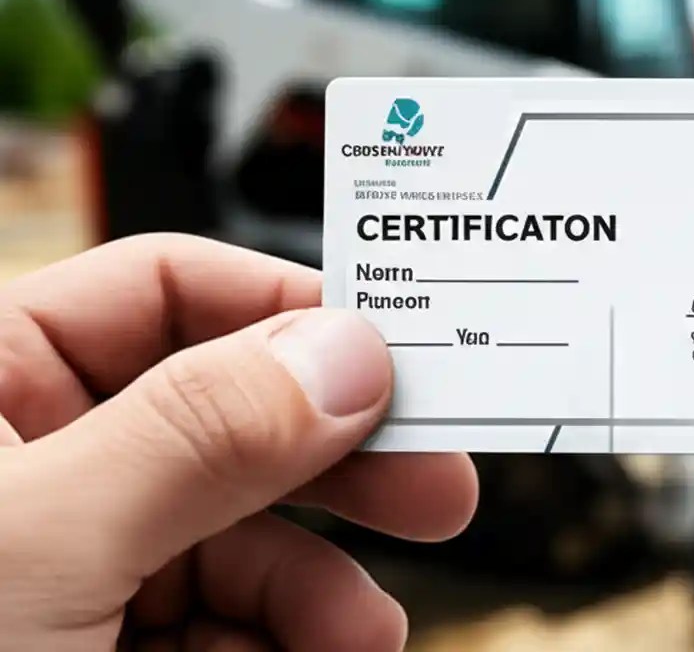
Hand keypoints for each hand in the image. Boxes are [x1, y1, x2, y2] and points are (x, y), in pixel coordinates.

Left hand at [0, 235, 477, 650]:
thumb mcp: (38, 547)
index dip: (289, 312)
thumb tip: (342, 353)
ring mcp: (83, 565)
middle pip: (233, 416)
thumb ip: (194, 433)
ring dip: (320, 586)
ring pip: (246, 536)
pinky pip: (231, 624)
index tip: (400, 358)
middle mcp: (45, 465)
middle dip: (339, 461)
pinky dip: (289, 644)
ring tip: (361, 637)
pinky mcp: (112, 648)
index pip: (166, 292)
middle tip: (439, 487)